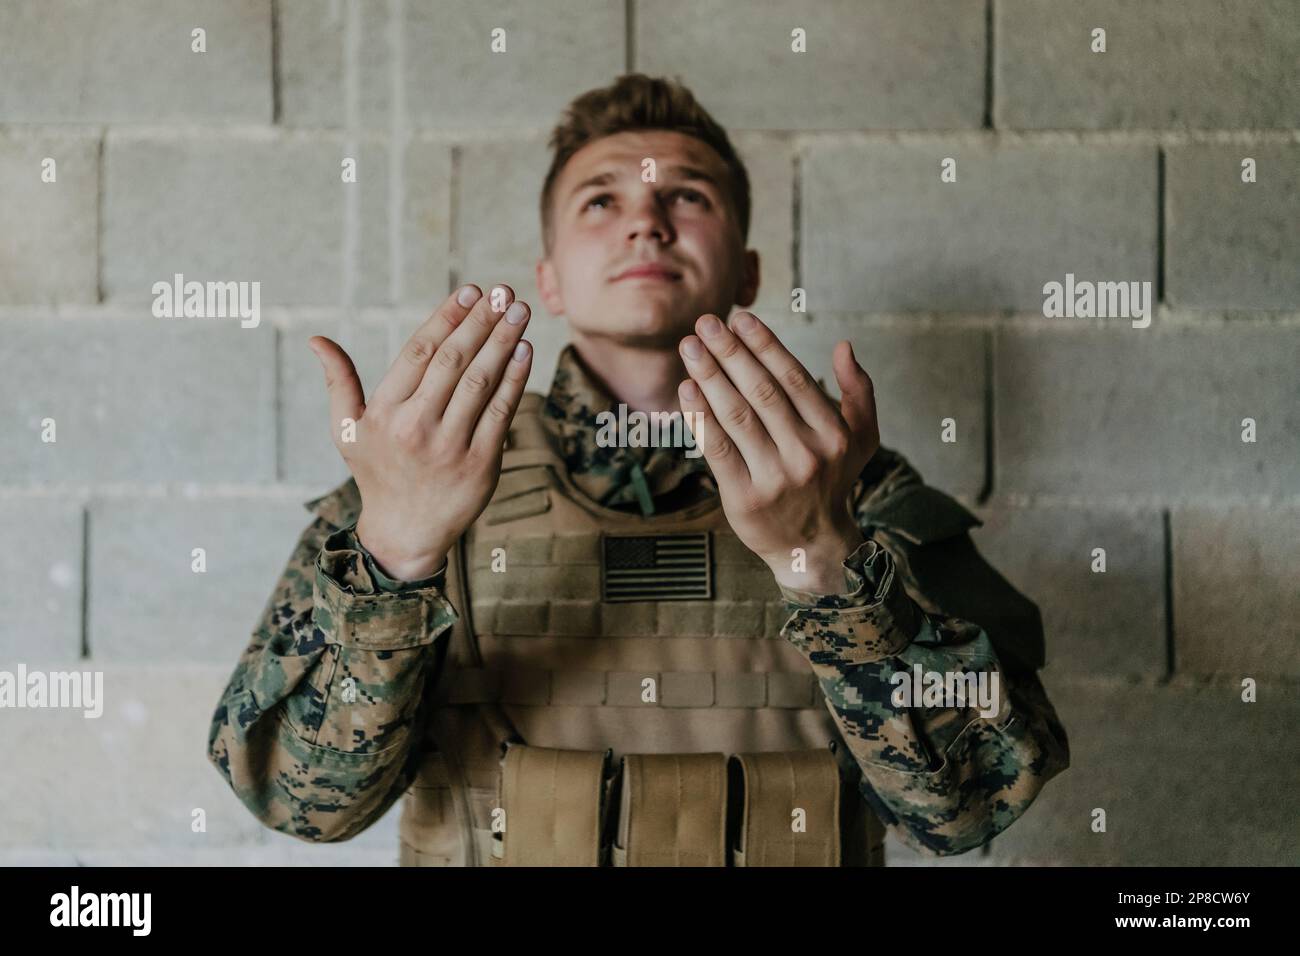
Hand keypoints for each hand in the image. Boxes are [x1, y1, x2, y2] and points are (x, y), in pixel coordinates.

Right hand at [308, 283, 532, 580]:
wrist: (405, 533)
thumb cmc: (377, 472)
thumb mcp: (347, 429)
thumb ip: (338, 381)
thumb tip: (316, 339)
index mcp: (385, 412)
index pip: (418, 351)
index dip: (447, 317)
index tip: (470, 291)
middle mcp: (416, 426)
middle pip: (453, 361)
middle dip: (481, 321)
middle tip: (504, 291)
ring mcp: (450, 446)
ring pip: (481, 381)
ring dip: (504, 341)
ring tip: (520, 311)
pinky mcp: (481, 463)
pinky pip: (502, 411)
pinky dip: (516, 378)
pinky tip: (525, 350)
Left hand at [676, 311, 878, 593]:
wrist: (812, 545)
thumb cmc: (832, 479)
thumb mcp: (861, 438)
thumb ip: (858, 391)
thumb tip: (844, 346)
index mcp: (834, 433)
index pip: (793, 378)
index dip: (764, 344)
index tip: (740, 318)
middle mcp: (806, 453)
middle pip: (760, 391)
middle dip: (730, 352)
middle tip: (706, 323)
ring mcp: (774, 477)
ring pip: (736, 416)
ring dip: (709, 377)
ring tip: (689, 347)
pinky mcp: (744, 498)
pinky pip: (717, 450)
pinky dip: (700, 418)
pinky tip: (686, 390)